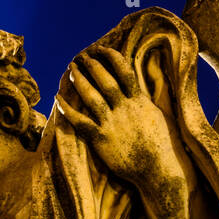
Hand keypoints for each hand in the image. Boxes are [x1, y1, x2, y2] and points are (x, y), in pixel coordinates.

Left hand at [54, 47, 190, 197]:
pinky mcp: (101, 139)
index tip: (103, 49)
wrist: (157, 170)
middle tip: (82, 57)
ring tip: (71, 70)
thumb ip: (144, 102)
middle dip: (92, 66)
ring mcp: (111, 123)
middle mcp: (124, 108)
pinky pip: (79, 121)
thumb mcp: (157, 117)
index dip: (112, 58)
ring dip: (79, 81)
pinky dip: (67, 109)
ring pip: (91, 96)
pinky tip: (58, 99)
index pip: (124, 72)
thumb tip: (138, 90)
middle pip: (104, 80)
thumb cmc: (160, 146)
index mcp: (139, 101)